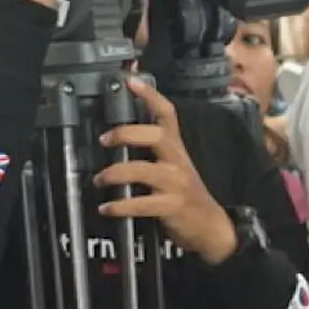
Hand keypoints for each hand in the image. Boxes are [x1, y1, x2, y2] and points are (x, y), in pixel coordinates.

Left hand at [98, 78, 236, 263]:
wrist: (210, 227)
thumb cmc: (184, 195)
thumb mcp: (174, 167)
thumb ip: (152, 152)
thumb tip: (117, 138)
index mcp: (176, 149)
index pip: (167, 114)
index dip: (150, 96)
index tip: (131, 81)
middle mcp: (177, 161)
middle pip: (155, 135)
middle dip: (126, 134)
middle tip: (104, 140)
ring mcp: (176, 184)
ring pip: (142, 170)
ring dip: (114, 174)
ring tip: (99, 180)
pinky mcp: (172, 206)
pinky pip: (141, 204)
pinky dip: (119, 206)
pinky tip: (106, 208)